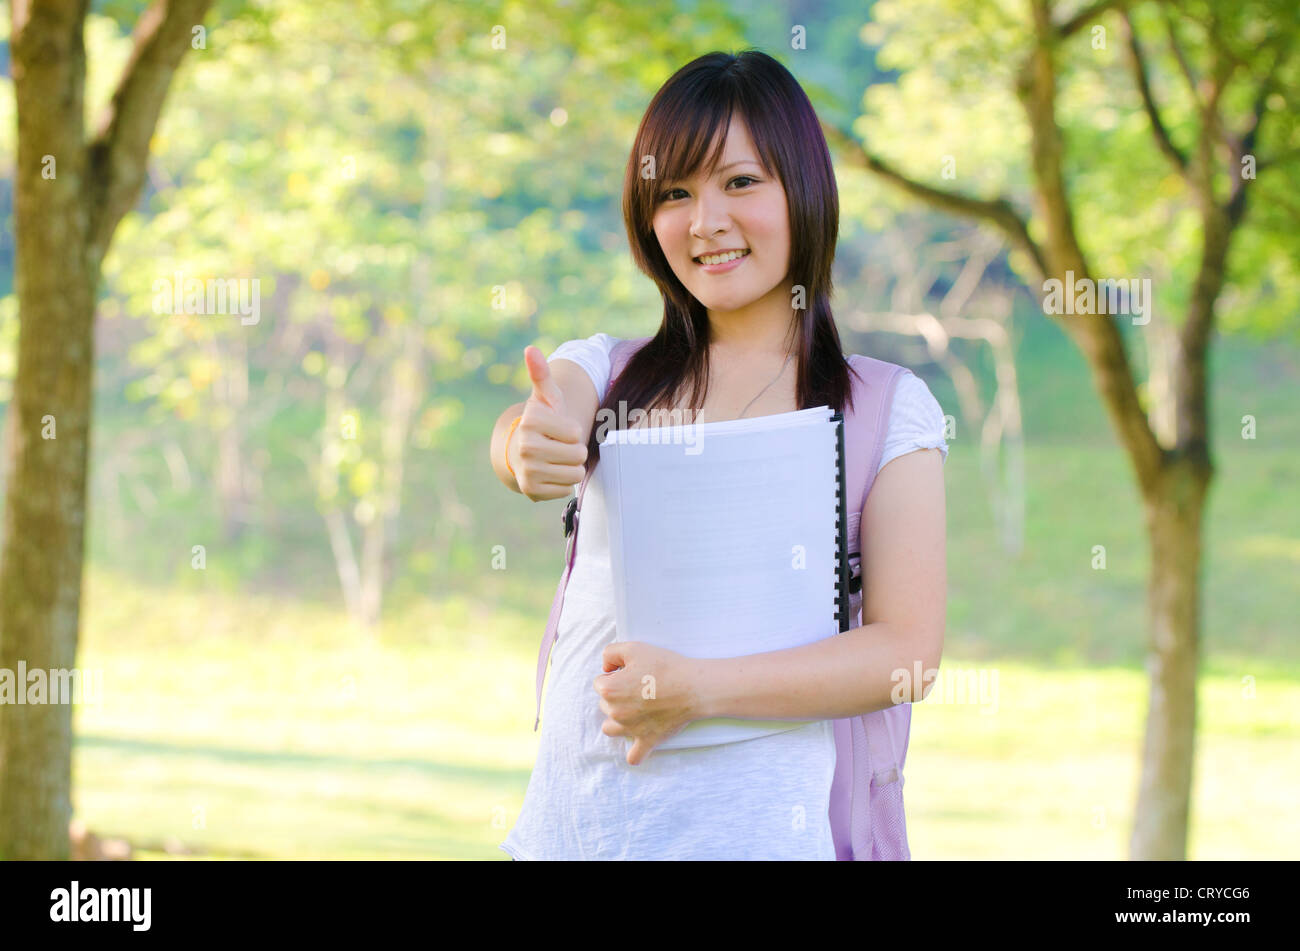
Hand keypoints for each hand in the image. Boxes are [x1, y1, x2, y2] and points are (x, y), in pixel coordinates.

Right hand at [509, 346, 587, 500]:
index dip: (573, 431)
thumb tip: (530, 349)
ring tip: (557, 459)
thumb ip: (541, 374)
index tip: (559, 428)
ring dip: (571, 467)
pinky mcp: (530, 490)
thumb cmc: (543, 421)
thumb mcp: (546, 397)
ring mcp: (526, 470)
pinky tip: (551, 473)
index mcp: (530, 420)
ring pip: (575, 473)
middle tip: (560, 446)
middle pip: (577, 455)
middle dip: (575, 451)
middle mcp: (524, 446)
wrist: (523, 451)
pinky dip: (563, 483)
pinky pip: (566, 489)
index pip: (576, 432)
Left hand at [593, 641, 704, 765]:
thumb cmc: (665, 666)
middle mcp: (615, 712)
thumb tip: (605, 667)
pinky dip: (634, 752)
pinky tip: (639, 742)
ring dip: (617, 721)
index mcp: (609, 690)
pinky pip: (634, 757)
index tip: (631, 673)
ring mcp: (630, 729)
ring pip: (610, 729)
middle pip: (604, 705)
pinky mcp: (647, 740)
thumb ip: (610, 653)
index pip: (599, 682)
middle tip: (639, 688)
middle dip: (616, 696)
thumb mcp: (633, 647)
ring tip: (634, 711)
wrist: (692, 686)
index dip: (615, 675)